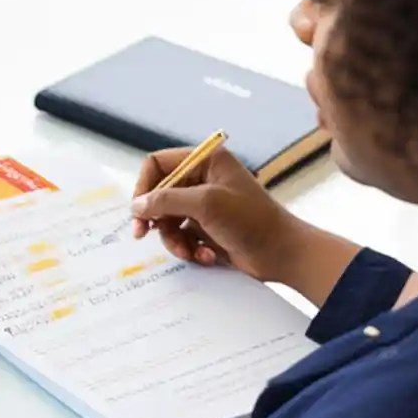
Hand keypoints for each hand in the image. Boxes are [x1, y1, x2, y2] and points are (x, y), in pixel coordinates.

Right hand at [131, 146, 301, 280]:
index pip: (158, 164)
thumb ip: (166, 200)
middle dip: (155, 218)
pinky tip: (205, 255)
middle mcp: (202, 179)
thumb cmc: (251, 221)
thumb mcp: (206, 204)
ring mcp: (203, 204)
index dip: (144, 186)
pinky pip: (180, 236)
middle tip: (142, 235)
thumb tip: (135, 205)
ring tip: (188, 251)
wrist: (282, 253)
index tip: (139, 210)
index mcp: (205, 161)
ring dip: (173, 239)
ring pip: (166, 219)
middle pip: (158, 195)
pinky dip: (188, 248)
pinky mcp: (205, 227)